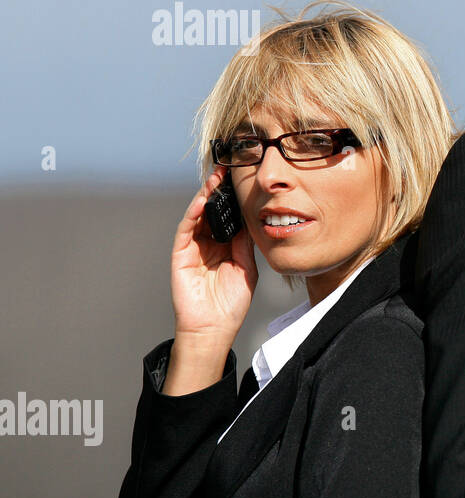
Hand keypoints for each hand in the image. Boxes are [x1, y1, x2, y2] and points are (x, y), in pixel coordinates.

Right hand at [166, 165, 256, 393]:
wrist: (214, 328)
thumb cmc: (231, 303)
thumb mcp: (246, 267)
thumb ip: (245, 243)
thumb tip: (250, 218)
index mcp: (224, 246)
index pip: (228, 216)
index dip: (234, 199)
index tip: (243, 179)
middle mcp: (207, 244)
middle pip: (211, 211)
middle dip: (218, 191)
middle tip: (227, 169)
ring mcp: (193, 248)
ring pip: (197, 215)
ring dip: (205, 196)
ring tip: (215, 177)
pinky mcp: (181, 255)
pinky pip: (185, 230)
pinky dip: (192, 213)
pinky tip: (201, 200)